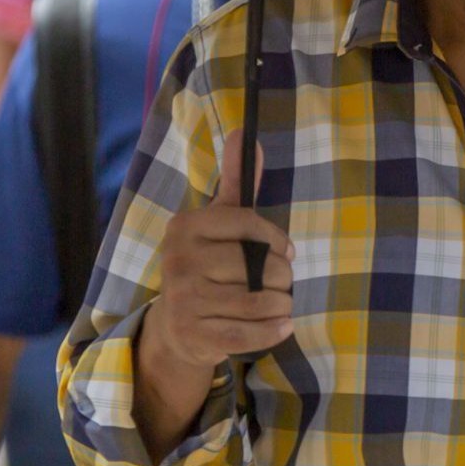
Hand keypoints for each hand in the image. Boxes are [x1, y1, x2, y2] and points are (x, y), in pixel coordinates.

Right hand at [142, 138, 294, 370]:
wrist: (177, 326)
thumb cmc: (208, 264)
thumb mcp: (219, 221)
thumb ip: (235, 181)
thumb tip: (244, 131)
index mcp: (185, 226)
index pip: (247, 222)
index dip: (276, 239)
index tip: (287, 251)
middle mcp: (178, 260)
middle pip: (256, 264)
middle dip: (282, 277)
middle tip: (282, 283)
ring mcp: (183, 299)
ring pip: (257, 300)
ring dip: (281, 305)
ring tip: (282, 304)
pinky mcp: (193, 334)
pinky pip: (247, 334)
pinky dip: (272, 331)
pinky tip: (283, 326)